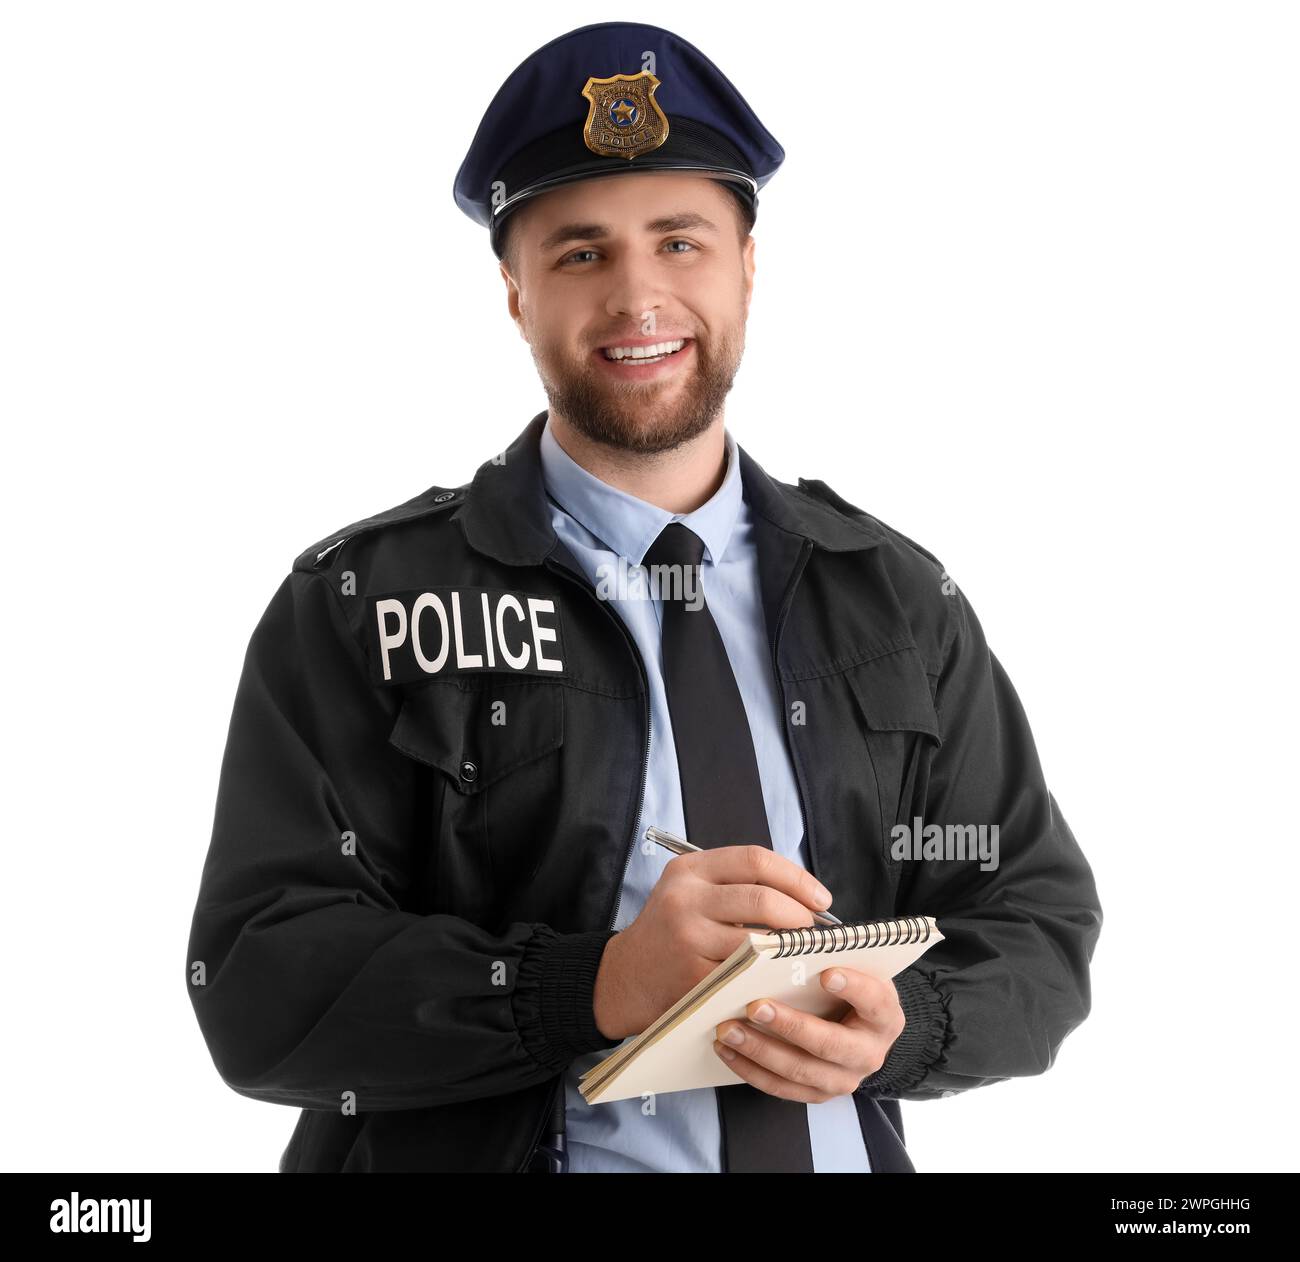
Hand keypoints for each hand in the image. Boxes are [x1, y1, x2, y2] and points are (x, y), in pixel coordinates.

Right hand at [593, 845, 832, 1039]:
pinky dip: (771, 976)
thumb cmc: (671, 932)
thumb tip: (805, 896)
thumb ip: (735, 884)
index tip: (821, 898)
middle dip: (800, 916)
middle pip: (762, 899)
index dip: (797, 878)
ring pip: (759, 940)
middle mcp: (685, 899)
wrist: (626, 977)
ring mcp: (688, 939)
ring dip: (790, 949)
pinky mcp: (693, 977)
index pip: (755, 860)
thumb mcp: (690, 890)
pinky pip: (747, 974)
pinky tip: (780, 977)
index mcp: (689, 870)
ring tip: (800, 953)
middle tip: (813, 931)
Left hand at [711, 967, 904, 1100]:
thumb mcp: (855, 970)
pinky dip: (749, 1068)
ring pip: (798, 1070)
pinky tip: (726, 1049)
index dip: (853, 987)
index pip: (874, 1001)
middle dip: (790, 1025)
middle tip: (755, 1006)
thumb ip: (833, 959)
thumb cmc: (852, 990)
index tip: (826, 973)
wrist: (860, 1030)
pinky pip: (780, 1087)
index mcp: (885, 1016)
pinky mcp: (817, 1093)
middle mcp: (869, 1054)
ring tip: (728, 1029)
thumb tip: (793, 943)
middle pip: (829, 1044)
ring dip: (759, 1049)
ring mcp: (843, 1079)